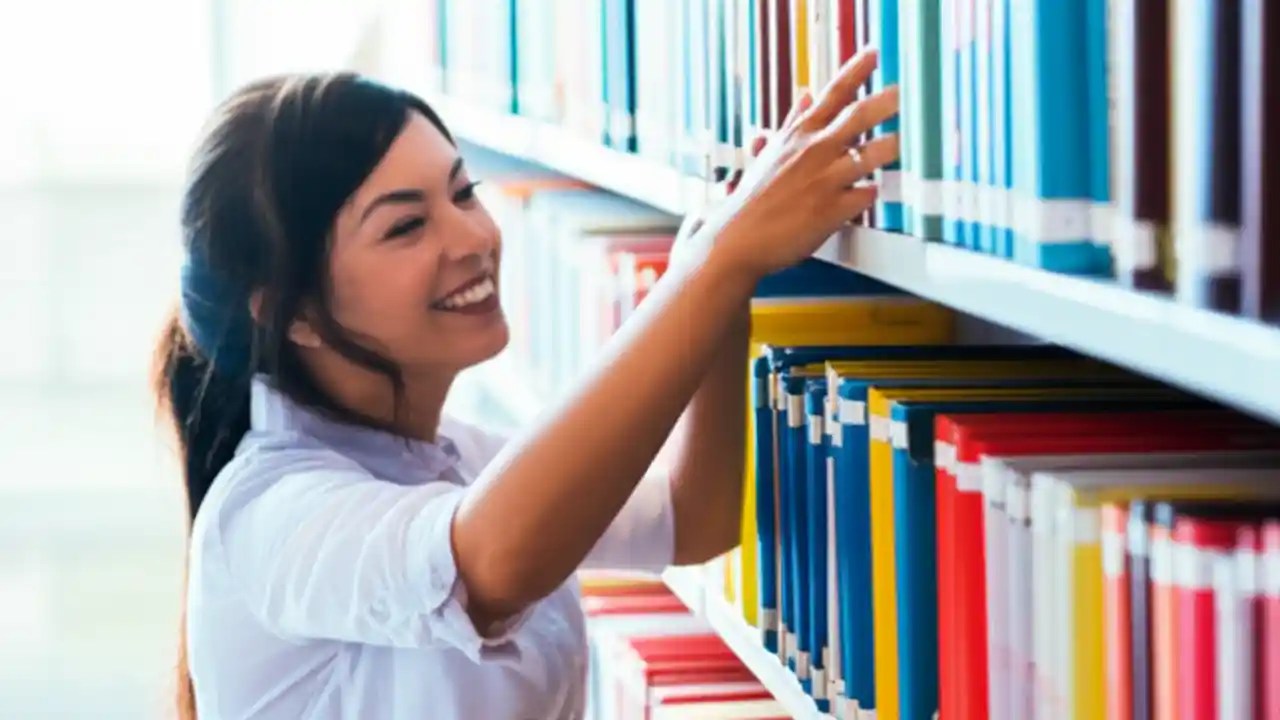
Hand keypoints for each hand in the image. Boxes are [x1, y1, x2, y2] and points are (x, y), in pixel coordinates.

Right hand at [698, 48, 899, 280]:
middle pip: (858, 116)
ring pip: (872, 154)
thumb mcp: (771, 152)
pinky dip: (872, 194)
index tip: (875, 54)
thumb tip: (807, 96)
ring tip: (901, 143)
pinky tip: (870, 193)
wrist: (737, 240)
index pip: (831, 94)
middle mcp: (814, 152)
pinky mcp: (832, 211)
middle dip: (886, 101)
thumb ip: (793, 123)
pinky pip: (867, 196)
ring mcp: (825, 181)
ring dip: (890, 147)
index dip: (856, 70)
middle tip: (905, 92)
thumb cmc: (752, 199)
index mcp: (799, 135)